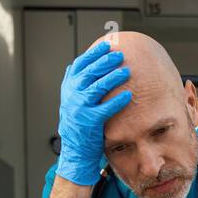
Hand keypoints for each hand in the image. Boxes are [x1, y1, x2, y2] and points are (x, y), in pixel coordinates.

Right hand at [57, 39, 132, 186]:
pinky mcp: (89, 122)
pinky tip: (129, 96)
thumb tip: (77, 65)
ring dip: (112, 78)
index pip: (79, 65)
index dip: (93, 54)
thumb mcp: (72, 101)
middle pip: (89, 73)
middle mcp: (71, 96)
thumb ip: (75, 85)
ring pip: (96, 87)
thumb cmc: (78, 125)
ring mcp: (79, 109)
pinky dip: (117, 101)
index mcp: (68, 88)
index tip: (106, 45)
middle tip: (119, 54)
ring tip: (126, 71)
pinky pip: (105, 108)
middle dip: (104, 62)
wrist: (75, 152)